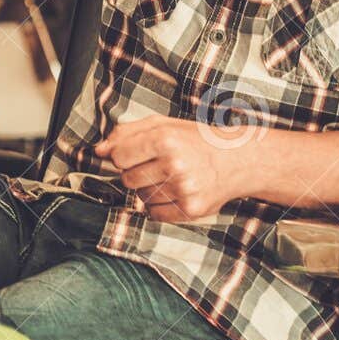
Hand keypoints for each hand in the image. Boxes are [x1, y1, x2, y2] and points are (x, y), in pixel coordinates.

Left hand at [94, 116, 242, 223]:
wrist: (239, 160)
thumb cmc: (196, 140)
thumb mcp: (163, 125)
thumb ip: (127, 133)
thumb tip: (98, 150)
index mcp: (165, 139)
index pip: (119, 157)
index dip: (123, 156)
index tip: (136, 154)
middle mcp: (175, 165)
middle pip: (127, 179)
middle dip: (136, 173)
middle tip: (158, 166)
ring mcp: (184, 190)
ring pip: (140, 197)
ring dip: (149, 189)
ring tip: (171, 177)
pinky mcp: (191, 210)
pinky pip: (155, 214)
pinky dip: (159, 206)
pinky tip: (175, 192)